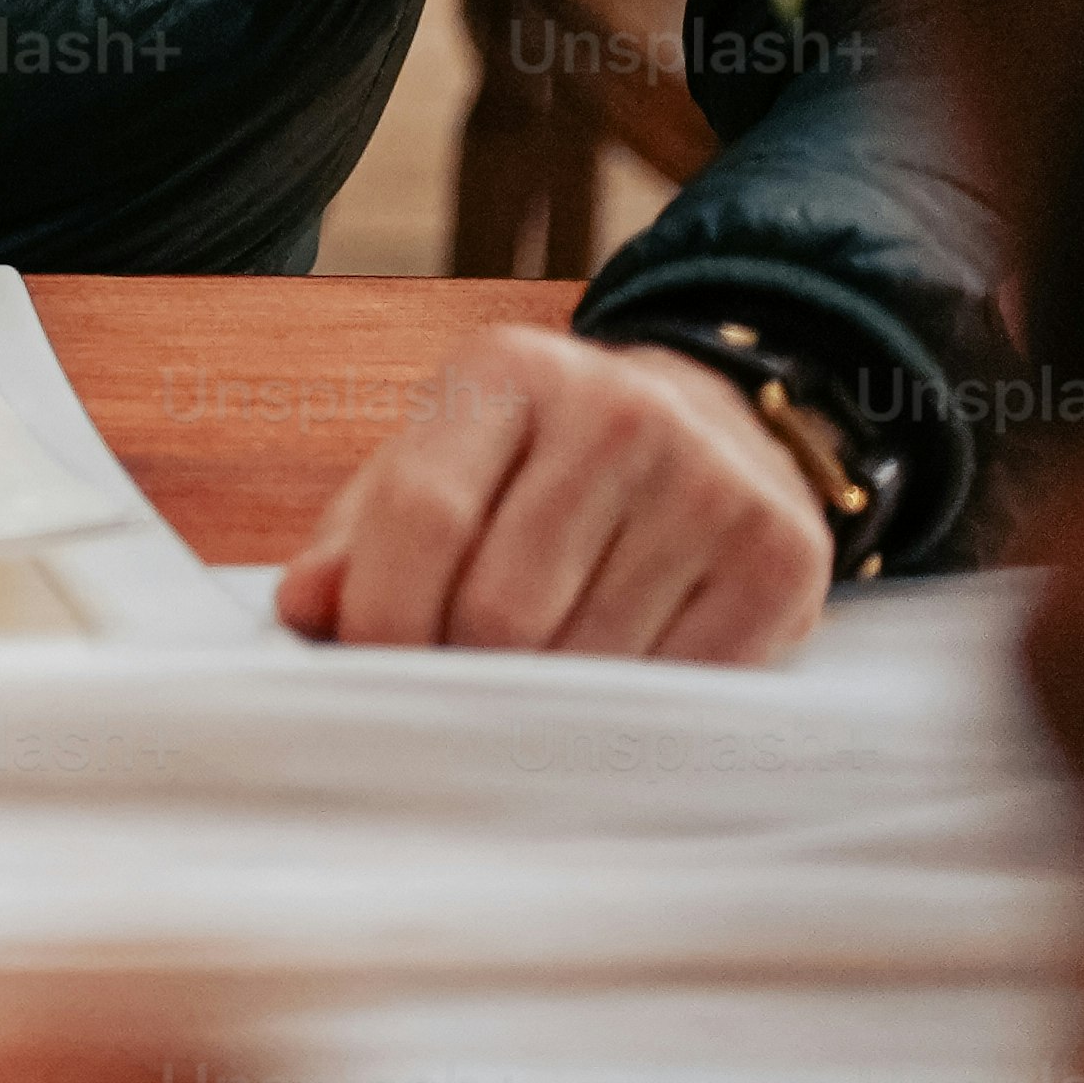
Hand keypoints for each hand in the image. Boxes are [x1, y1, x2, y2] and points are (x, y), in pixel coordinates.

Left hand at [271, 328, 839, 663]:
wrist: (715, 428)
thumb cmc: (535, 470)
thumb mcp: (436, 469)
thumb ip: (358, 541)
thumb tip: (303, 609)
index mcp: (509, 372)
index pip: (423, 514)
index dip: (380, 617)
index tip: (367, 668)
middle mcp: (620, 413)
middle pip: (502, 607)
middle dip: (459, 671)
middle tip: (452, 688)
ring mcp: (711, 482)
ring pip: (587, 658)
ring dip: (543, 700)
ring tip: (533, 682)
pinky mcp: (780, 556)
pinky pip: (679, 682)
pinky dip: (631, 710)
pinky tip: (616, 680)